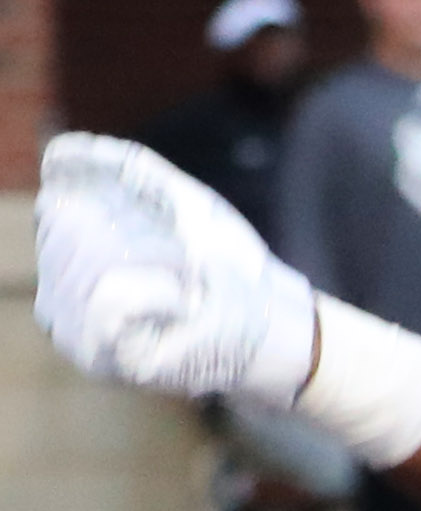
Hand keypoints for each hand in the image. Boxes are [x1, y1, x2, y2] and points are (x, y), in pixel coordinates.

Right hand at [34, 133, 314, 401]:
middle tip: (183, 267)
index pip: (57, 211)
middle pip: (69, 235)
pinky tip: (181, 307)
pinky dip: (157, 292)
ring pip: (87, 263)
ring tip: (184, 286)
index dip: (117, 209)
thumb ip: (125, 169)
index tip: (167, 236)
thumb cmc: (226, 262)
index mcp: (68, 266)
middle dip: (141, 237)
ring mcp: (76, 336)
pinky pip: (107, 299)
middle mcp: (57, 303)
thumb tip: (61, 151)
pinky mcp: (102, 360)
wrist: (272, 316)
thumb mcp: (177, 202)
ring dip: (157, 263)